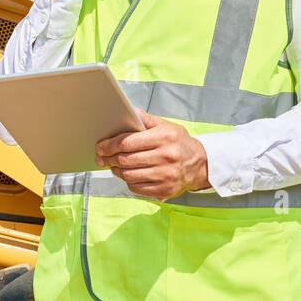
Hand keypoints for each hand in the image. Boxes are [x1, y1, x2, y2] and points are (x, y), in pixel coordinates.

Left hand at [95, 110, 210, 199]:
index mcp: (165, 137)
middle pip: (126, 160)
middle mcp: (167, 156)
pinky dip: (128, 182)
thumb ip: (146, 119)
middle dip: (109, 158)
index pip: (128, 142)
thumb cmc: (179, 143)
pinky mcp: (166, 189)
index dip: (109, 145)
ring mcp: (167, 175)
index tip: (100, 146)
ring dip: (116, 171)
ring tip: (114, 166)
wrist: (200, 164)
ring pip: (129, 175)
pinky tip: (128, 175)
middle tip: (102, 157)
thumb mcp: (166, 126)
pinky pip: (136, 188)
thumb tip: (128, 110)